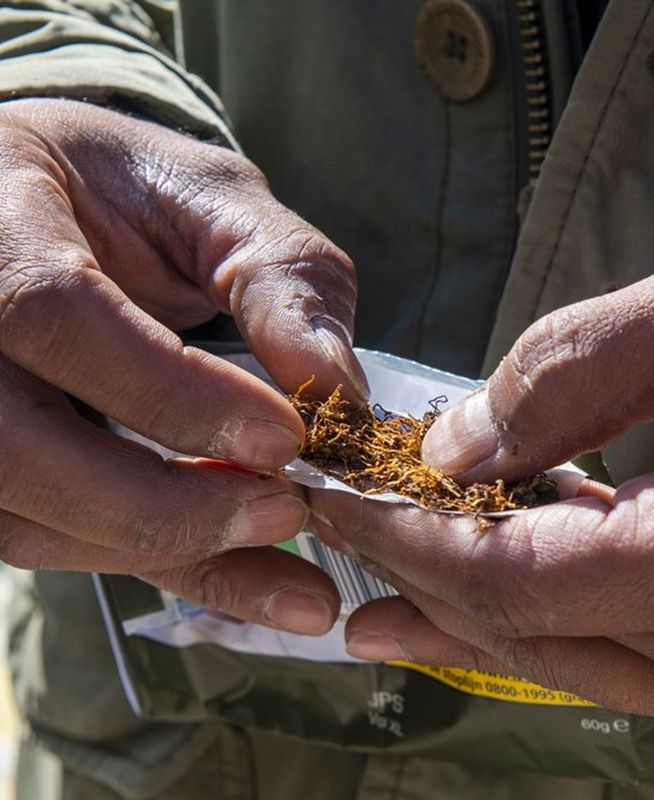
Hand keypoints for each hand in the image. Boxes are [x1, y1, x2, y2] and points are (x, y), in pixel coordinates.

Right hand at [0, 98, 368, 634]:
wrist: (51, 208)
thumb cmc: (132, 196)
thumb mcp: (213, 201)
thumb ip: (278, 275)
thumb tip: (334, 386)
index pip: (56, 316)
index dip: (171, 391)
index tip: (285, 439)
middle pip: (14, 452)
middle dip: (160, 504)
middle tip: (286, 513)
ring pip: (25, 521)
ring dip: (166, 554)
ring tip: (287, 561)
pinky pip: (56, 540)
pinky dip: (157, 567)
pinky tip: (245, 572)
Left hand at [312, 225, 653, 760]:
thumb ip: (582, 369)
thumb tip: (457, 449)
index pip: (508, 573)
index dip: (401, 533)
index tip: (329, 492)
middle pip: (520, 624)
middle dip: (414, 566)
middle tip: (334, 524)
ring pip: (564, 655)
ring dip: (460, 608)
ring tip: (374, 585)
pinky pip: (622, 661)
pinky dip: (538, 621)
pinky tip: (473, 601)